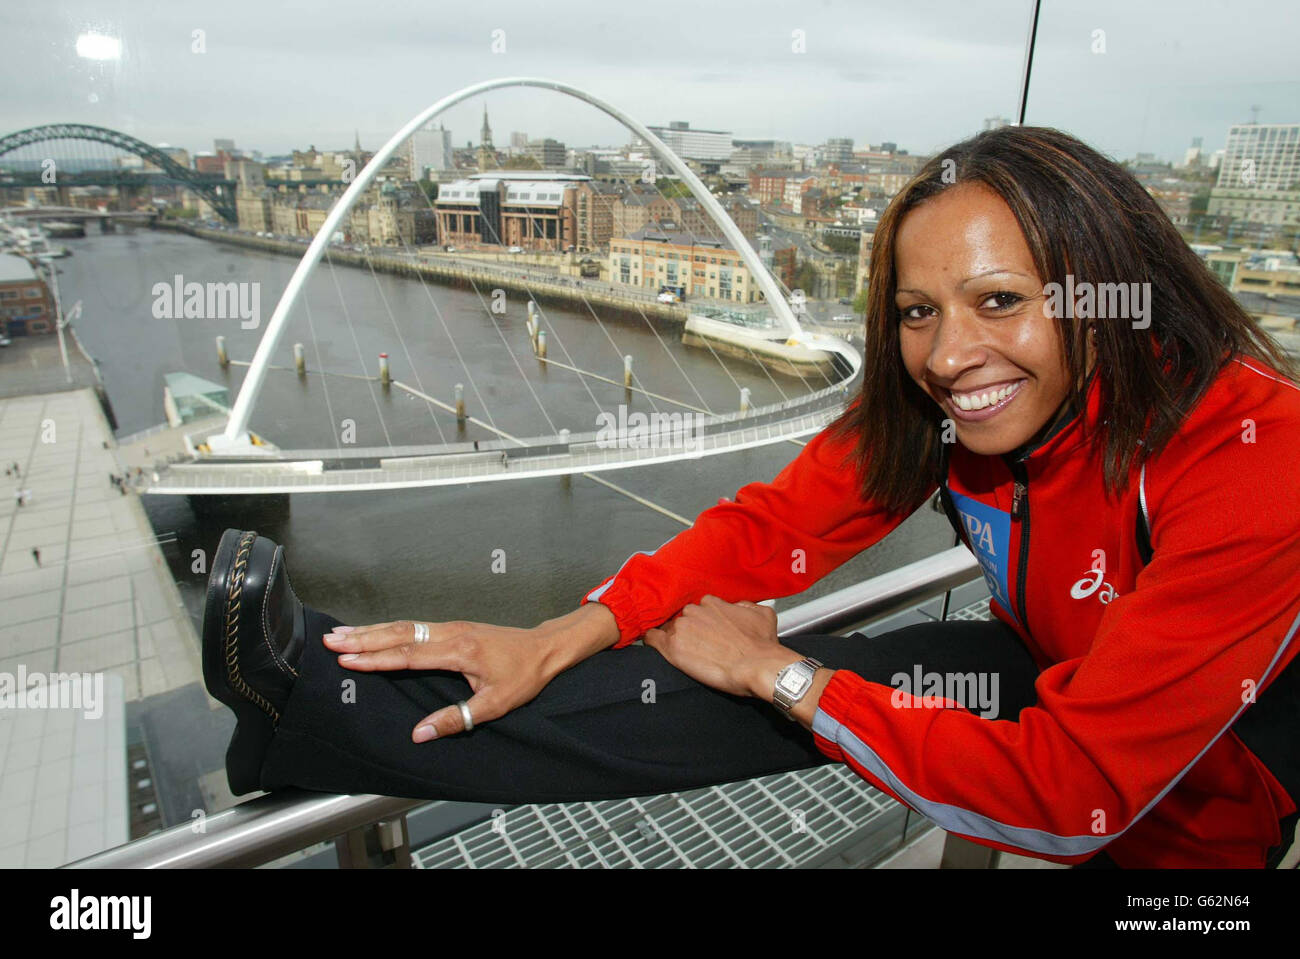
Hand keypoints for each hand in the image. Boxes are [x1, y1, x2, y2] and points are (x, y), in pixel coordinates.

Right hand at [322, 604, 616, 741]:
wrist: (545, 649)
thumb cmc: (524, 676)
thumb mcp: (495, 704)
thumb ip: (457, 719)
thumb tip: (420, 734)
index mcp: (460, 650)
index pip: (409, 655)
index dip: (376, 659)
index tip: (348, 659)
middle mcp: (452, 633)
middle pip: (400, 634)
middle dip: (363, 638)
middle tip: (331, 640)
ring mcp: (451, 627)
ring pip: (405, 627)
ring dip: (372, 630)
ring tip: (342, 633)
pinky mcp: (453, 628)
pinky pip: (415, 626)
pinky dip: (390, 629)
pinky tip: (375, 633)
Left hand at [643, 595, 802, 699]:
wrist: (758, 666)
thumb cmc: (762, 645)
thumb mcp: (762, 614)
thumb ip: (744, 605)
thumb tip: (737, 607)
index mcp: (711, 602)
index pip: (698, 608)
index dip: (701, 621)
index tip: (706, 632)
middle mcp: (694, 611)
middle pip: (682, 618)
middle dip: (689, 630)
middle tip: (700, 646)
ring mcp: (681, 628)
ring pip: (669, 629)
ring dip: (675, 638)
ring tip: (688, 653)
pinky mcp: (672, 647)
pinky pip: (652, 638)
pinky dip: (652, 641)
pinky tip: (655, 646)